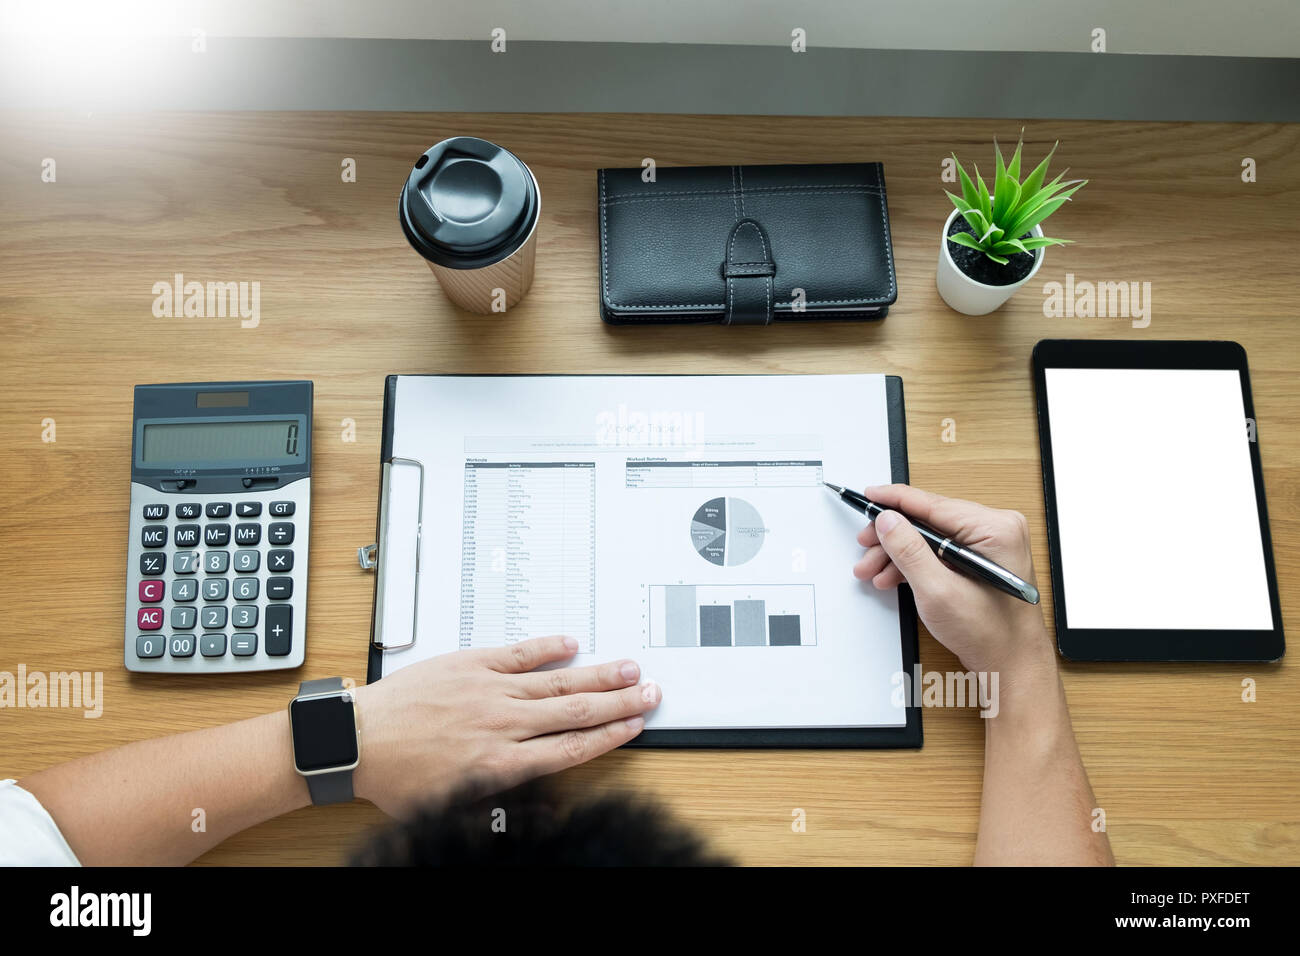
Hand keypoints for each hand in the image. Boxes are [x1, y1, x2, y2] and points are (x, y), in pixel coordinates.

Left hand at [351, 636, 659, 816]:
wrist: (358, 739)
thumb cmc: (398, 777)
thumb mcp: (450, 808)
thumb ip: (499, 804)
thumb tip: (540, 805)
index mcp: (501, 763)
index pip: (571, 747)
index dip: (610, 736)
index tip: (635, 726)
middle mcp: (503, 724)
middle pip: (575, 712)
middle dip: (619, 702)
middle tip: (649, 692)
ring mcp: (489, 690)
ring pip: (556, 682)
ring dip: (596, 675)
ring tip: (627, 668)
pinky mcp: (471, 663)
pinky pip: (518, 653)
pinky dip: (547, 648)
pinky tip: (571, 644)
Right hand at [852, 484, 1053, 676]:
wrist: (1011, 665)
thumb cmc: (991, 634)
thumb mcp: (938, 591)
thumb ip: (909, 551)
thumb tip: (888, 520)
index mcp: (996, 529)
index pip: (933, 504)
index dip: (895, 500)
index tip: (869, 495)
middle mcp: (997, 530)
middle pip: (929, 520)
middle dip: (892, 537)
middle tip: (865, 547)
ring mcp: (991, 545)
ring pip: (931, 537)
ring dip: (899, 553)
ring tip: (874, 570)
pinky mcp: (981, 559)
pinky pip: (941, 551)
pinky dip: (916, 563)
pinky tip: (894, 576)